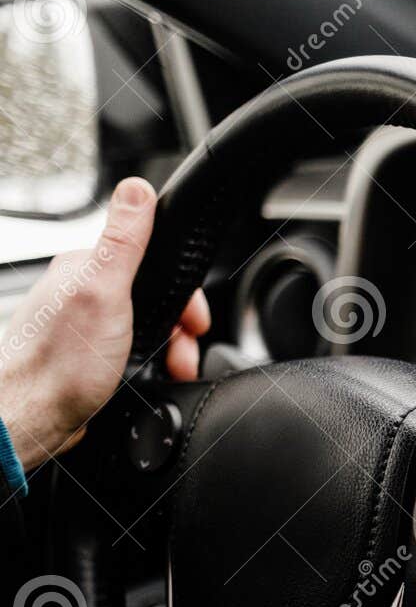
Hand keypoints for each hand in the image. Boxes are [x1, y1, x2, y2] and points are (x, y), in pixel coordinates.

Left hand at [0, 177, 209, 471]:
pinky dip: (150, 364)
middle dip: (179, 327)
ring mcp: (85, 324)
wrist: (32, 418)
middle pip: (154, 296)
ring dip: (169, 349)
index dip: (182, 292)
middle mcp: (83, 292)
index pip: (153, 262)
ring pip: (147, 326)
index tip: (193, 319)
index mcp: (86, 268)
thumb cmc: (59, 364)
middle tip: (181, 352)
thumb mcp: (103, 292)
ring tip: (168, 369)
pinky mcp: (88, 354)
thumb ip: (124, 241)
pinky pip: (133, 350)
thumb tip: (136, 188)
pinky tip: (147, 375)